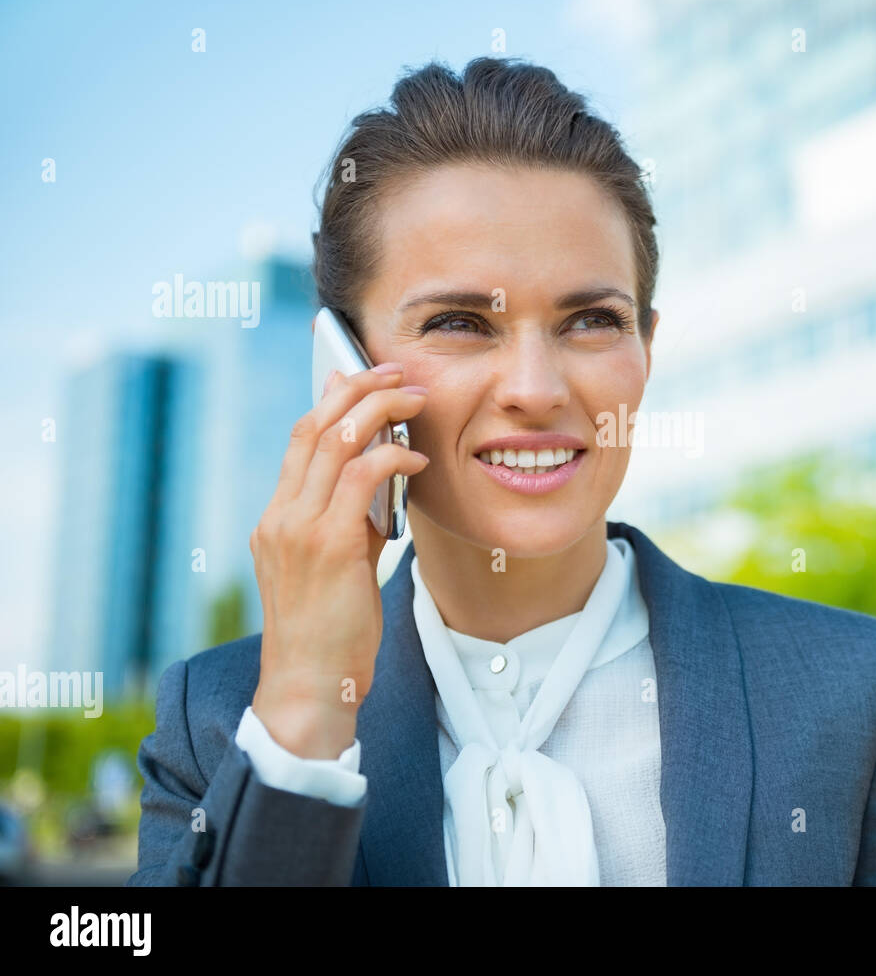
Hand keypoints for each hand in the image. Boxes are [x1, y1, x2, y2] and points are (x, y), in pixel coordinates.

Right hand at [249, 362, 428, 758]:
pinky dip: (392, 458)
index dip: (333, 399)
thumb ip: (348, 522)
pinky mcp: (327, 545)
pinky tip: (417, 461)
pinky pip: (362, 476)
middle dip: (358, 387)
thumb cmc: (330, 632)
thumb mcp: (334, 567)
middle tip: (397, 372)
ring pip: (336, 439)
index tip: (362, 375)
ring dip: (380, 409)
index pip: (301, 439)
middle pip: (315, 425)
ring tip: (415, 399)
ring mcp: (298, 528)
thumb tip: (382, 482)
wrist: (312, 685)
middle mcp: (280, 515)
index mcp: (276, 518)